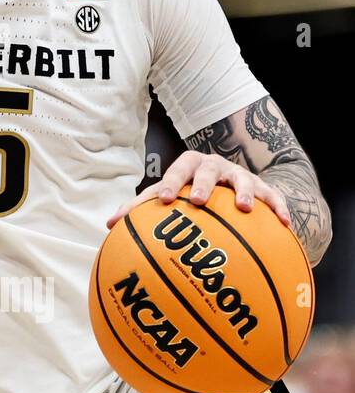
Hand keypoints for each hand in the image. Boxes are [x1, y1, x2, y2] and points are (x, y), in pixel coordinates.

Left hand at [106, 150, 290, 229]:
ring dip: (241, 192)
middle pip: (207, 169)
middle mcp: (213, 167)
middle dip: (202, 183)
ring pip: (241, 179)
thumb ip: (140, 209)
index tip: (163, 200)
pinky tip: (285, 224)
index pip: (175, 171)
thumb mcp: (168, 196)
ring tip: (243, 208)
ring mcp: (239, 176)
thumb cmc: (188, 193)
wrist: (230, 185)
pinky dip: (278, 208)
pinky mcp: (262, 187)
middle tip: (197, 201)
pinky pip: (273, 196)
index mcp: (187, 168)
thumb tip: (108, 225)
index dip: (169, 182)